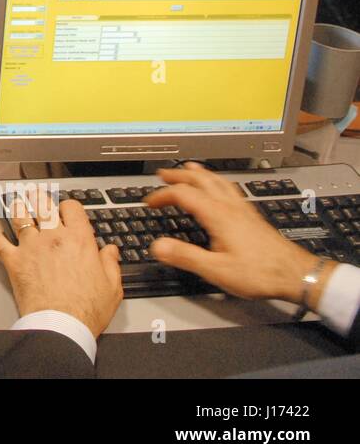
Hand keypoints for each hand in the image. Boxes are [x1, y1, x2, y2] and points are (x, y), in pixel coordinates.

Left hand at [0, 193, 122, 336]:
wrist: (61, 325)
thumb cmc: (86, 309)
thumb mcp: (112, 286)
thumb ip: (110, 264)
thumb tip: (110, 251)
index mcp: (79, 240)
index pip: (71, 208)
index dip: (69, 206)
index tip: (67, 210)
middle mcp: (53, 238)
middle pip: (43, 205)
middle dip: (39, 197)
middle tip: (37, 194)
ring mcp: (31, 247)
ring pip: (20, 216)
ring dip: (18, 207)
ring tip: (17, 203)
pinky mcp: (14, 261)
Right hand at [145, 163, 326, 303]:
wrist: (294, 274)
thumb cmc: (260, 273)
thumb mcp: (216, 270)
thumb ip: (185, 256)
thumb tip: (158, 246)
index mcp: (218, 215)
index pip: (183, 194)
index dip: (162, 195)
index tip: (149, 202)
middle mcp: (230, 207)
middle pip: (201, 180)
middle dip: (179, 175)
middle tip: (163, 174)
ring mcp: (243, 210)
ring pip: (218, 181)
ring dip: (199, 173)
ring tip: (189, 169)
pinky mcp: (252, 216)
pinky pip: (230, 189)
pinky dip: (217, 182)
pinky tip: (220, 189)